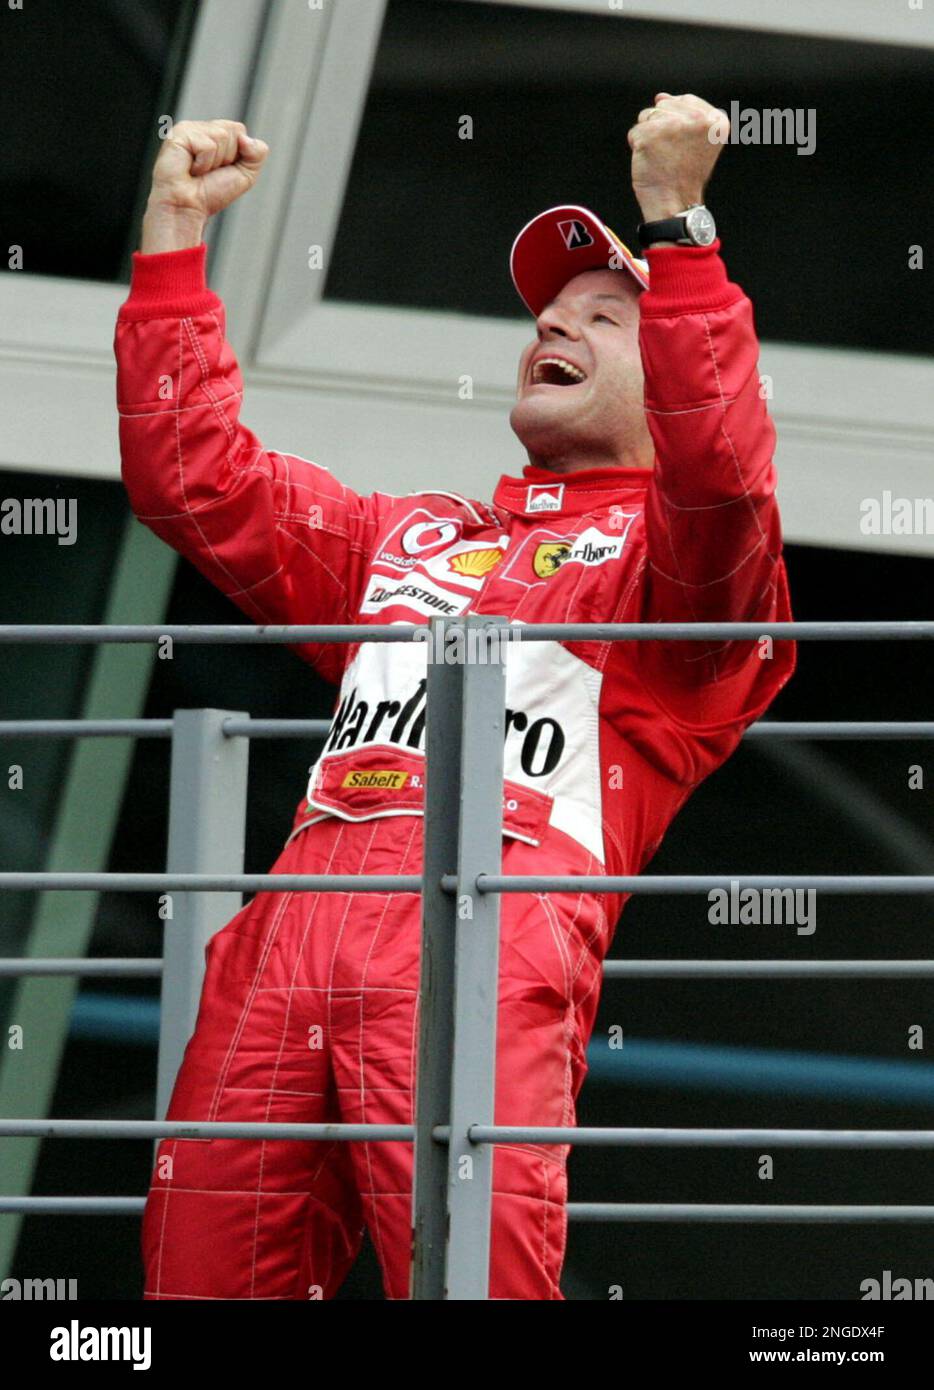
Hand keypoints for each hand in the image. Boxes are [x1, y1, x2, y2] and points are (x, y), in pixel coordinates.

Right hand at [140, 119, 269, 252]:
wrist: (188, 208)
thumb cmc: (210, 194)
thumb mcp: (245, 175)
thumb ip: (257, 153)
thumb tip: (246, 138)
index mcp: (215, 134)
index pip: (240, 130)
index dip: (237, 155)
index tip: (220, 169)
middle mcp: (202, 128)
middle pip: (233, 130)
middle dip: (227, 157)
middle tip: (208, 172)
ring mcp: (189, 129)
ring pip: (222, 136)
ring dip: (214, 162)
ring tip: (198, 171)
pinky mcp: (179, 134)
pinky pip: (208, 145)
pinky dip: (203, 164)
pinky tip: (190, 169)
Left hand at [628, 93, 727, 223]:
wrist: (675, 203)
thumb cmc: (685, 176)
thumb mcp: (700, 142)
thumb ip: (687, 115)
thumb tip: (660, 97)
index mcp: (717, 120)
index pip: (685, 100)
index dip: (677, 121)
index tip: (683, 146)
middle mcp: (698, 119)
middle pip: (665, 105)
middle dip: (662, 126)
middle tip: (672, 153)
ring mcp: (673, 125)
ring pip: (647, 115)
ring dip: (648, 136)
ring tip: (662, 156)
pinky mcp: (650, 134)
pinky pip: (635, 132)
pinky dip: (637, 147)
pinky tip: (650, 161)